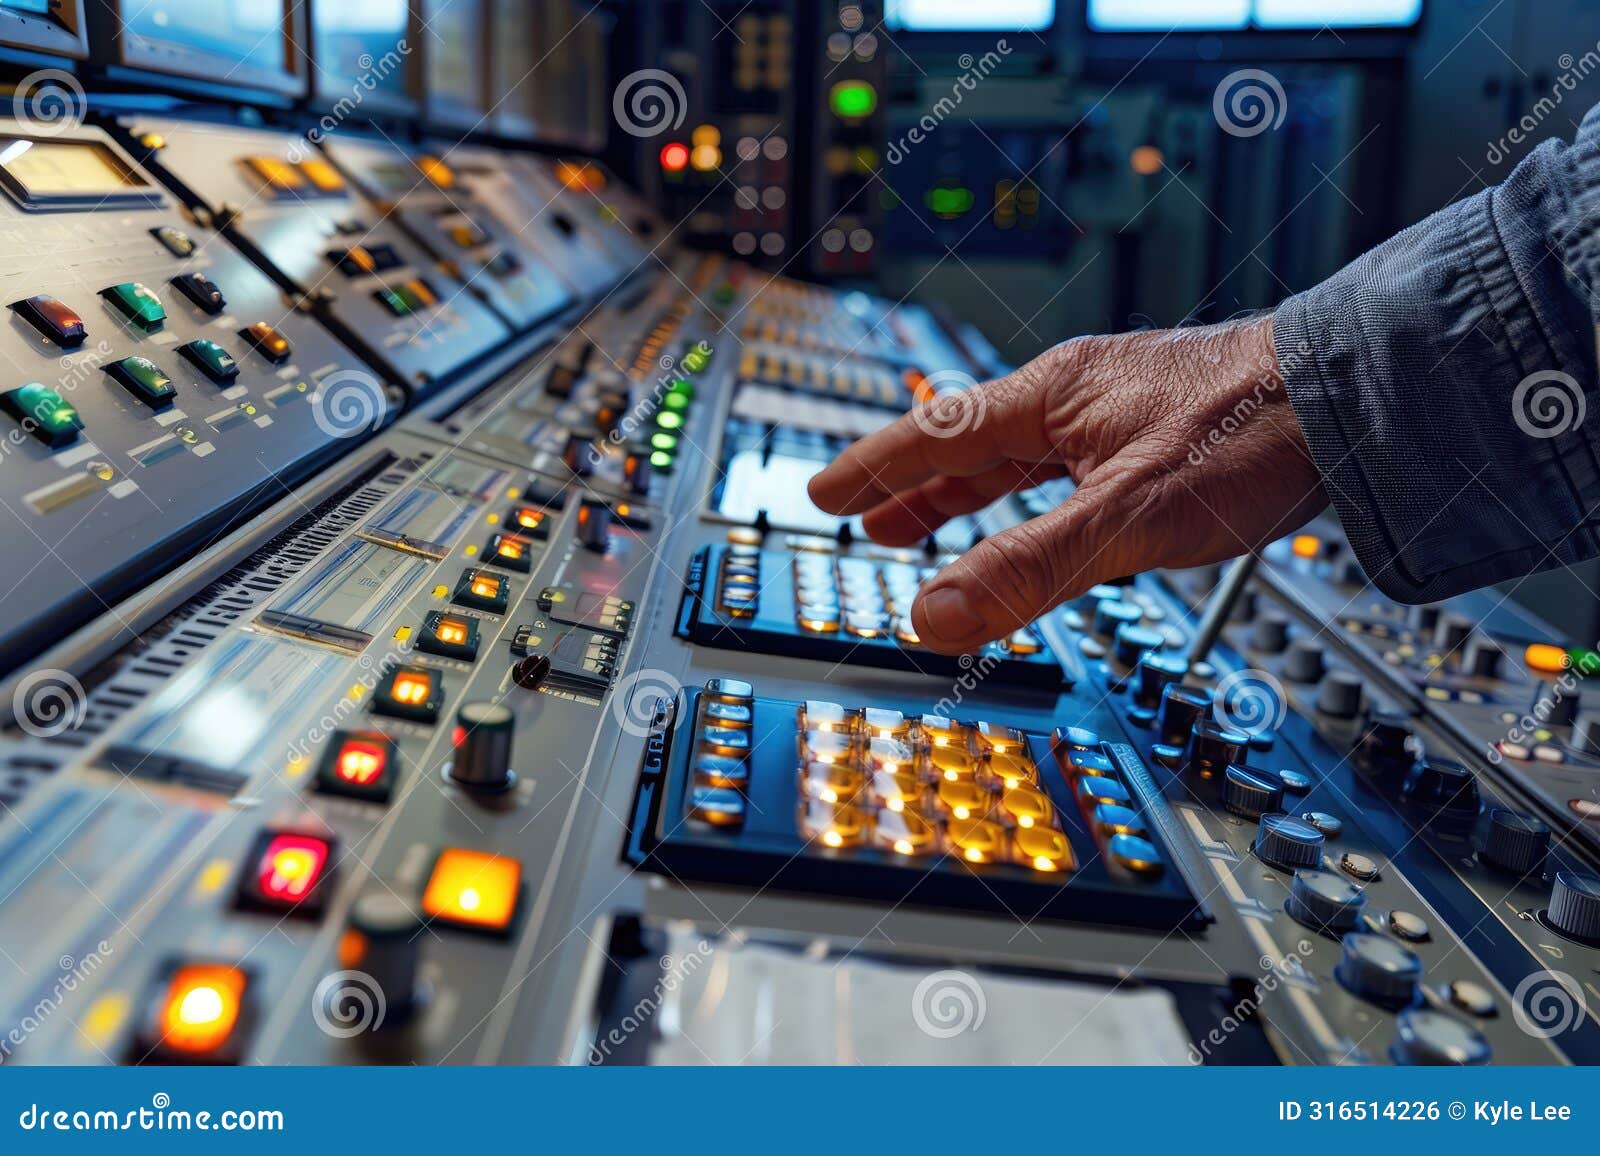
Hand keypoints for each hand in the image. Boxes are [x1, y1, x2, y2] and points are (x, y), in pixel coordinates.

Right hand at [806, 315, 1326, 654]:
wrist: (1356, 397)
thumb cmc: (1251, 435)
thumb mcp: (1127, 517)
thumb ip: (1028, 570)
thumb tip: (933, 618)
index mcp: (1052, 397)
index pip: (934, 435)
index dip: (873, 469)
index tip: (823, 491)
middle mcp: (1078, 394)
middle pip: (969, 445)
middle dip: (914, 489)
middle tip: (869, 522)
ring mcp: (1118, 409)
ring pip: (1019, 457)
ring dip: (969, 494)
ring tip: (934, 526)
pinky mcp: (1158, 429)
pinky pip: (1066, 463)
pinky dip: (1031, 496)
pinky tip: (1044, 510)